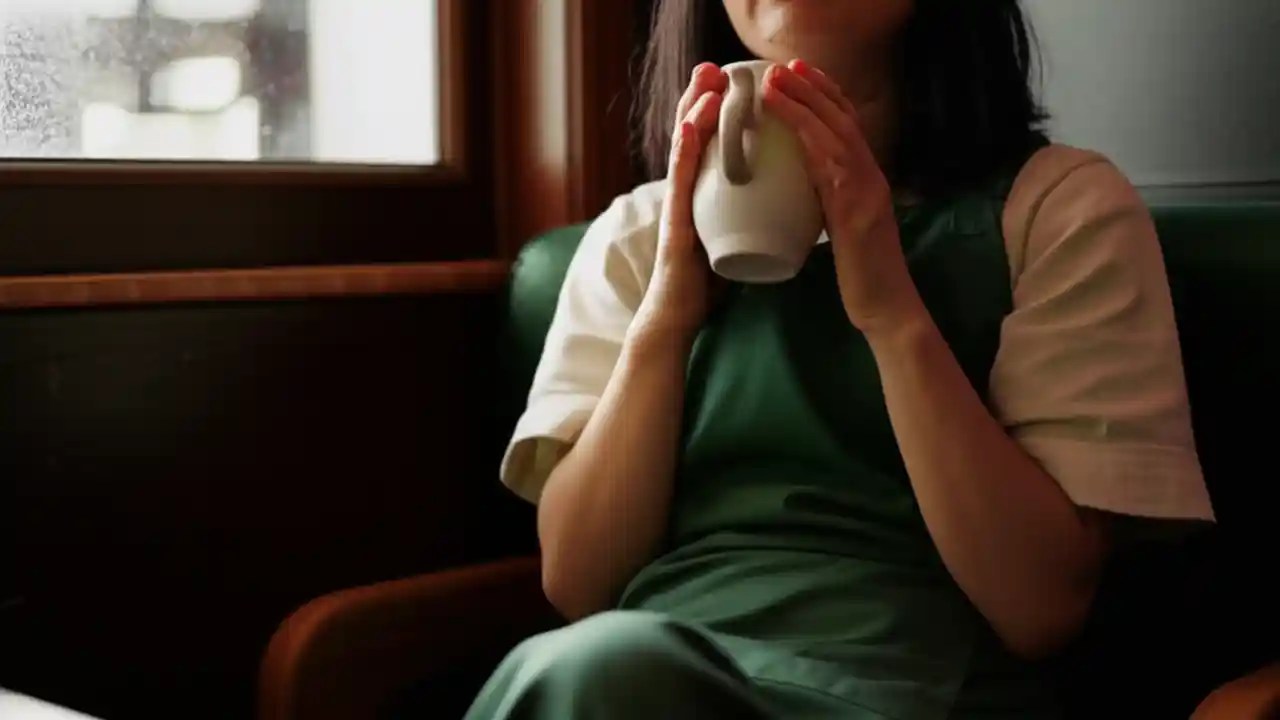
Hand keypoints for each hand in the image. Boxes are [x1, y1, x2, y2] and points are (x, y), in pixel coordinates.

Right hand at [632, 63, 727, 347]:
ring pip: (685, 149)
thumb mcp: (734, 243)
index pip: (709, 146)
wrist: (679, 319)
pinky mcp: (675, 221)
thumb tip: (785, 210)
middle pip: (693, 136)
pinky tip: (692, 126)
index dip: (718, 114)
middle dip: (703, 99)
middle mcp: (686, 193)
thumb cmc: (705, 287)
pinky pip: (681, 179)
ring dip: (695, 110)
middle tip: (715, 67)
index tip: (733, 84)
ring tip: (706, 80)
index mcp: (701, 196)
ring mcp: (678, 204)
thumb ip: (750, 222)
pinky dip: (686, 149)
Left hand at [761, 59, 927, 339]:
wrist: (887, 309)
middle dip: (815, 89)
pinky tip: (788, 123)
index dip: (826, 99)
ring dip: (806, 103)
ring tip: (778, 82)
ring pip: (836, 134)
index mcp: (868, 183)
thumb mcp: (844, 233)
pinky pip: (830, 164)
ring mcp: (866, 192)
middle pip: (843, 120)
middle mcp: (872, 178)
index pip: (849, 129)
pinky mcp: (856, 210)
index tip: (801, 78)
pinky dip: (808, 137)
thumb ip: (830, 208)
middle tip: (787, 66)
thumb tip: (803, 196)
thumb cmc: (863, 278)